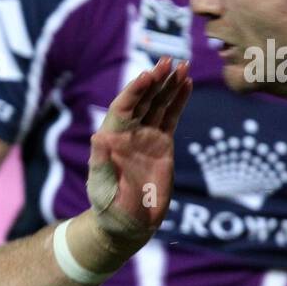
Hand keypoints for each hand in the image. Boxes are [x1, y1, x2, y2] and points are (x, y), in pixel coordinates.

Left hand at [88, 57, 190, 248]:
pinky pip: (170, 117)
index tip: (148, 75)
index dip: (134, 90)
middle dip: (154, 80)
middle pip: (142, 100)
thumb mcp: (103, 187)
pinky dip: (178, 100)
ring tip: (183, 66)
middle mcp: (128, 133)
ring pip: (158, 104)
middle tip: (169, 62)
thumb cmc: (109, 208)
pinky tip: (187, 84)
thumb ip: (102, 162)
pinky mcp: (162, 145)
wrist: (127, 224)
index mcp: (111, 139)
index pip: (123, 107)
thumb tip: (99, 136)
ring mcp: (145, 137)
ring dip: (169, 85)